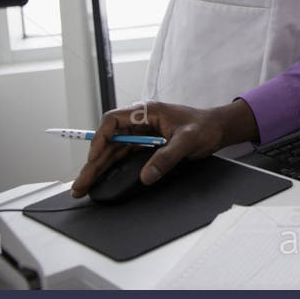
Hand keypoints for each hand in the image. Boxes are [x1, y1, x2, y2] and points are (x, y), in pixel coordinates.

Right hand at [70, 99, 258, 196]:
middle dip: (93, 162)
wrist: (219, 129)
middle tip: (80, 183)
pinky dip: (112, 168)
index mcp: (146, 111)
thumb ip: (167, 157)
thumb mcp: (188, 140)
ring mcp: (142, 133)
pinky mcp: (146, 145)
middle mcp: (140, 121)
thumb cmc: (206, 127)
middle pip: (109, 141)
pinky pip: (124, 156)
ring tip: (84, 187)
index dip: (100, 139)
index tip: (95, 158)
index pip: (113, 120)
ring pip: (114, 151)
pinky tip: (102, 180)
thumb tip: (146, 176)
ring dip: (98, 168)